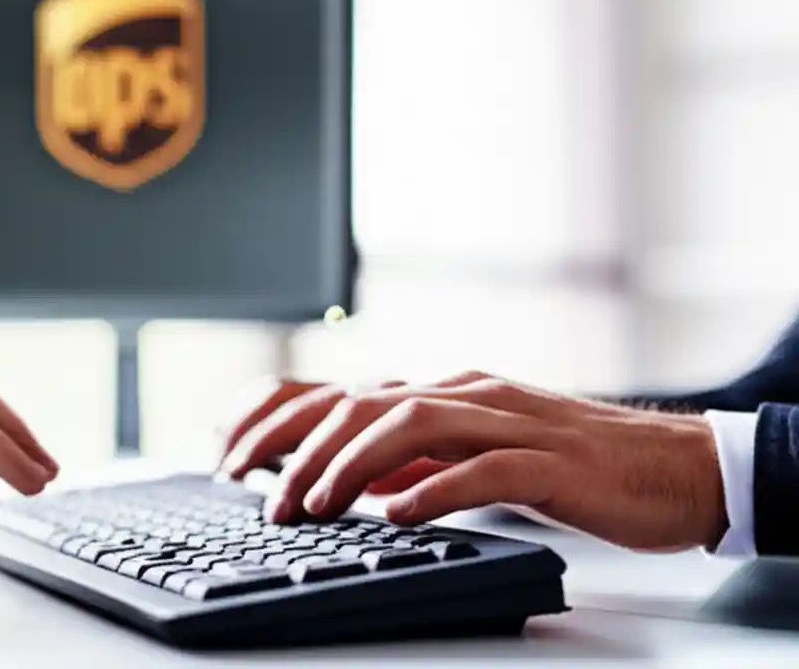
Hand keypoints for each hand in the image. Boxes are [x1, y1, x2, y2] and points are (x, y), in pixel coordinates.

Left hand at [220, 372, 727, 551]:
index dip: (282, 419)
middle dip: (302, 447)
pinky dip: (437, 489)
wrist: (675, 468)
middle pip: (365, 403)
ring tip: (315, 502)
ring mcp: (511, 423)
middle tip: (263, 495)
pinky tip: (401, 513)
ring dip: (353, 463)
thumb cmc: (573, 465)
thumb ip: (420, 460)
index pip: (345, 394)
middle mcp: (469, 395)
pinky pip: (486, 470)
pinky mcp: (553, 462)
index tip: (231, 452)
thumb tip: (357, 480)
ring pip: (413, 424)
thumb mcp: (475, 455)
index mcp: (446, 393)